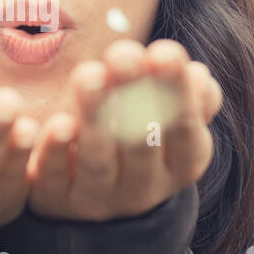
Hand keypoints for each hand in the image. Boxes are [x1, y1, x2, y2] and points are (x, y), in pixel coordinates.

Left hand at [25, 39, 222, 222]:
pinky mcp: (57, 202)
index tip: (164, 52)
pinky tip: (58, 122)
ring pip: (98, 161)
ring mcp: (99, 200)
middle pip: (141, 144)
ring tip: (89, 74)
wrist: (87, 187)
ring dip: (94, 116)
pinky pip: (54, 179)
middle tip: (122, 55)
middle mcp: (144, 189)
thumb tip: (198, 76)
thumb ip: (187, 94)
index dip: (177, 92)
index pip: (186, 130)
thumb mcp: (169, 115)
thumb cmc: (136, 130)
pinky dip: (56, 151)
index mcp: (182, 165)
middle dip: (133, 96)